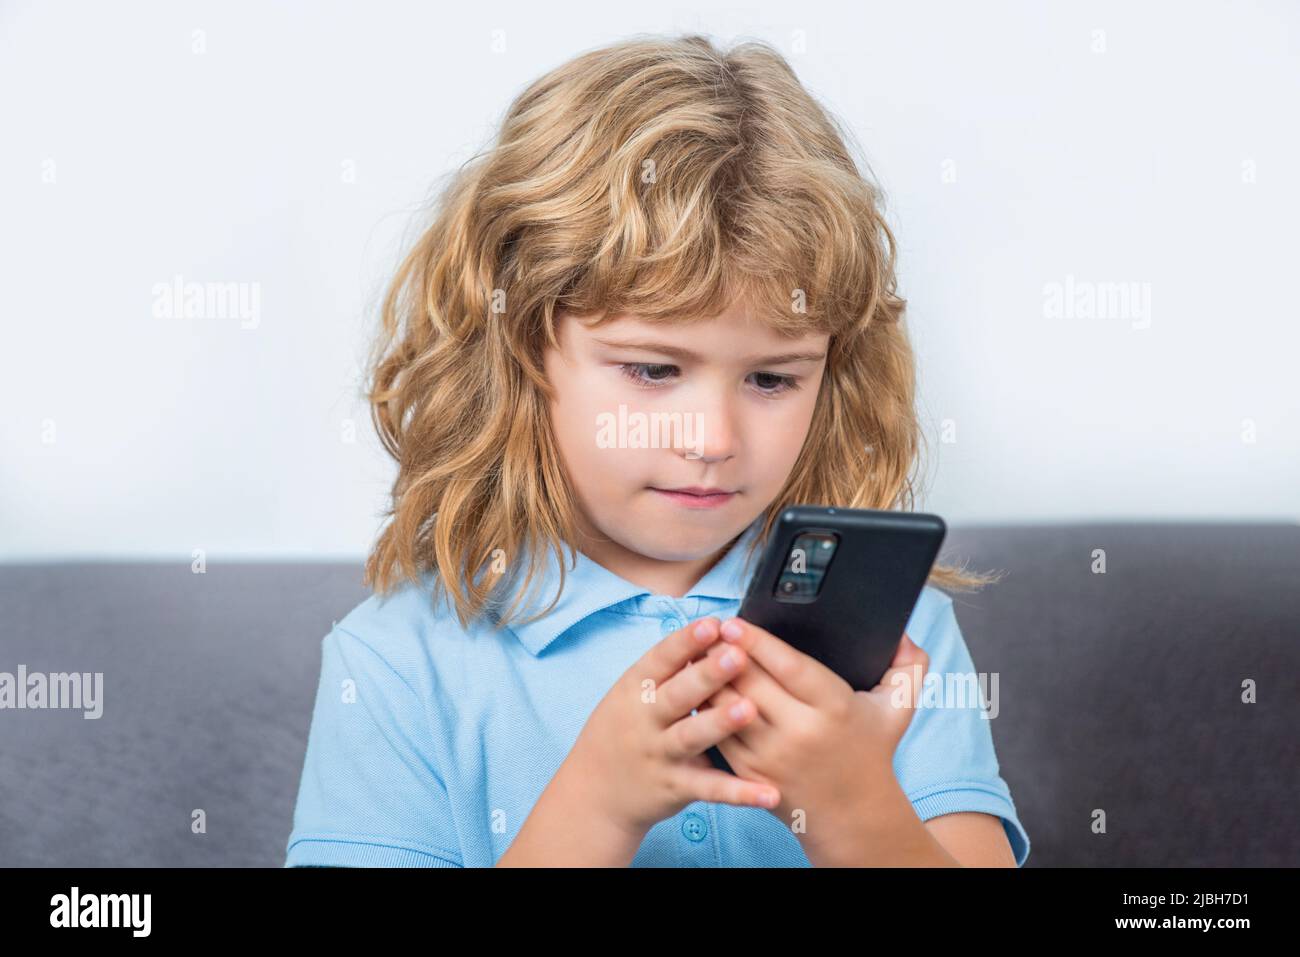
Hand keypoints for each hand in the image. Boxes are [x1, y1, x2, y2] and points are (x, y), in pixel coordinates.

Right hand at [560, 617, 782, 837]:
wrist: (594, 792)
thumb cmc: (623, 730)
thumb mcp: (631, 694)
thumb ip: (668, 668)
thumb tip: (713, 628)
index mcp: (636, 689)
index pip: (661, 659)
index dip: (687, 641)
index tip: (713, 624)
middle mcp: (645, 720)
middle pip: (678, 694)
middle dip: (708, 674)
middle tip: (738, 655)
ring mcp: (659, 754)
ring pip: (691, 737)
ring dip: (720, 723)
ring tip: (749, 710)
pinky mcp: (675, 787)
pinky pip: (709, 789)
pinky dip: (739, 793)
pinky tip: (768, 792)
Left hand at [702, 617, 928, 836]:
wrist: (852, 814)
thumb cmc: (871, 751)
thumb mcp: (898, 709)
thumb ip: (909, 667)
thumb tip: (903, 633)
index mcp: (834, 708)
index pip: (788, 667)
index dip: (758, 642)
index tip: (735, 622)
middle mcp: (800, 733)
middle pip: (750, 683)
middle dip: (723, 653)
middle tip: (707, 629)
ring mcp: (770, 755)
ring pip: (726, 708)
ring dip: (707, 679)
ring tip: (696, 652)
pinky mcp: (748, 772)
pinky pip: (717, 734)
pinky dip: (704, 708)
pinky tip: (696, 687)